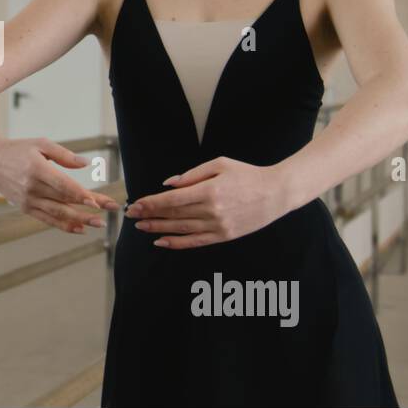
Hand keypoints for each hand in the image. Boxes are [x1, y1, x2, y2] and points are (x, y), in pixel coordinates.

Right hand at [0, 138, 120, 233]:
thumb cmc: (18, 150)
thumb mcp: (41, 144)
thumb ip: (64, 155)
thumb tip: (86, 164)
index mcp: (36, 169)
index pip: (62, 185)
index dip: (81, 195)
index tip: (97, 201)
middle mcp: (32, 188)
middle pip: (65, 201)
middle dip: (88, 208)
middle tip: (109, 211)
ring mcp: (28, 200)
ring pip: (58, 214)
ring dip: (80, 220)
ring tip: (99, 224)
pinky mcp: (26, 208)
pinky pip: (48, 220)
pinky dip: (64, 226)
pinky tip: (80, 229)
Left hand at [125, 157, 290, 248]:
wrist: (276, 193)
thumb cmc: (247, 175)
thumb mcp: (220, 164)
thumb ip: (191, 175)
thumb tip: (168, 185)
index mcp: (209, 190)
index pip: (172, 200)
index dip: (151, 203)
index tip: (136, 204)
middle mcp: (212, 211)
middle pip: (173, 215)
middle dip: (150, 215)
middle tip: (131, 215)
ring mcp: (218, 226)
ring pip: (181, 230)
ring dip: (158, 229)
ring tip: (141, 227)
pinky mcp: (224, 236)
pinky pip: (195, 242)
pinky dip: (176, 243)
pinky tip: (161, 242)